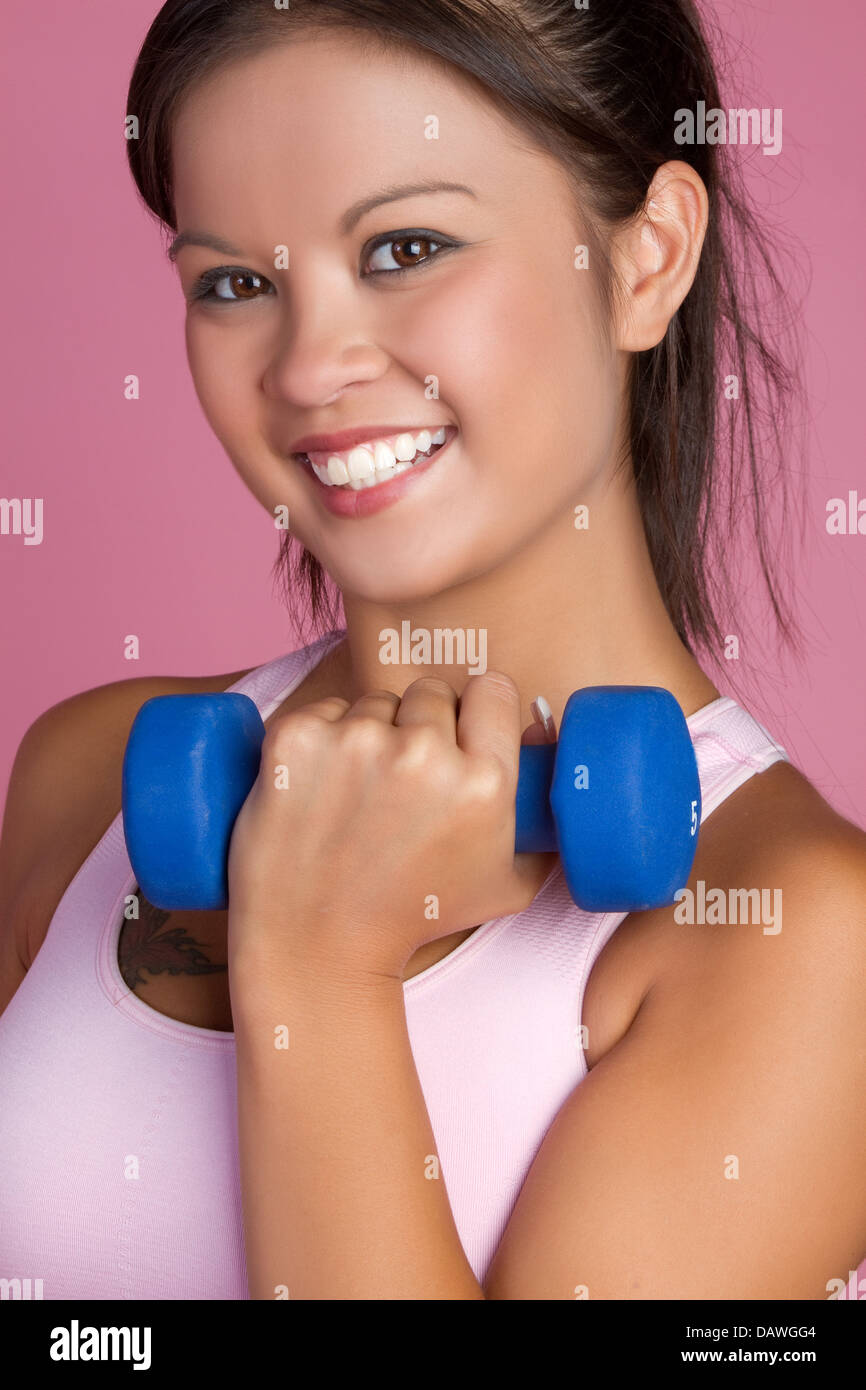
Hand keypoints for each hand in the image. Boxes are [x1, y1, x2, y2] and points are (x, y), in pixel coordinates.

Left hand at [225, 671, 556, 982]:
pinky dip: (321, 741)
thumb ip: (542, 815)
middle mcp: (423, 753)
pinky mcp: (297, 739)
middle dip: (420, 727)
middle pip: (432, 693)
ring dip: (370, 736)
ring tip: (358, 797)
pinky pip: (323, 711)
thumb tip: (545, 735)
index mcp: (484, 782)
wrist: (317, 947)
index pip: (492, 689)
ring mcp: (356, 742)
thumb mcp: (506, 883)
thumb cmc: (414, 917)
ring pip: (375, 703)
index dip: (477, 713)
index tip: (460, 736)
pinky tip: (321, 791)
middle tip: (402, 783)